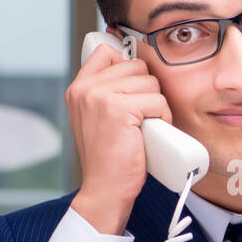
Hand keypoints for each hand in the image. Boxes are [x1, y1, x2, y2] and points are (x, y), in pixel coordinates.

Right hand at [65, 30, 173, 234]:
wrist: (105, 190)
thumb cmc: (109, 158)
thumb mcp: (97, 118)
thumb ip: (107, 91)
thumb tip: (134, 64)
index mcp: (79, 88)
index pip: (108, 51)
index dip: (128, 66)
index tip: (133, 91)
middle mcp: (85, 88)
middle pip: (137, 66)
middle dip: (147, 90)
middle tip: (140, 117)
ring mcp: (99, 96)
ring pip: (150, 82)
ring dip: (156, 105)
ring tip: (144, 127)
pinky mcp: (118, 109)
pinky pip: (158, 101)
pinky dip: (163, 118)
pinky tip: (151, 134)